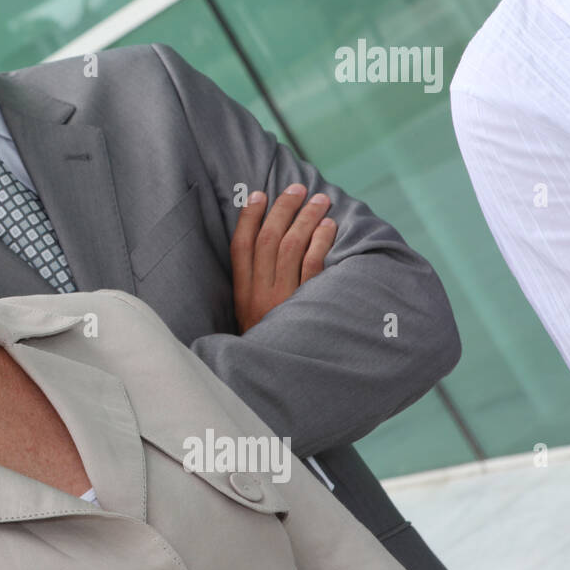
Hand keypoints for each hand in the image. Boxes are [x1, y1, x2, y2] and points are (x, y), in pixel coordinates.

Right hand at [231, 183, 335, 333]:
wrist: (275, 380)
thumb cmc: (267, 346)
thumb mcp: (249, 320)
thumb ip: (254, 289)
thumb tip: (265, 251)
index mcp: (242, 295)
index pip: (241, 247)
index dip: (248, 218)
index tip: (258, 195)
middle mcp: (260, 294)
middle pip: (269, 240)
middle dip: (282, 210)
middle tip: (295, 189)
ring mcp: (284, 300)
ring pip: (292, 248)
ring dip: (305, 219)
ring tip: (318, 200)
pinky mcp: (308, 307)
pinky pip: (314, 267)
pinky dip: (321, 243)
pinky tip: (328, 227)